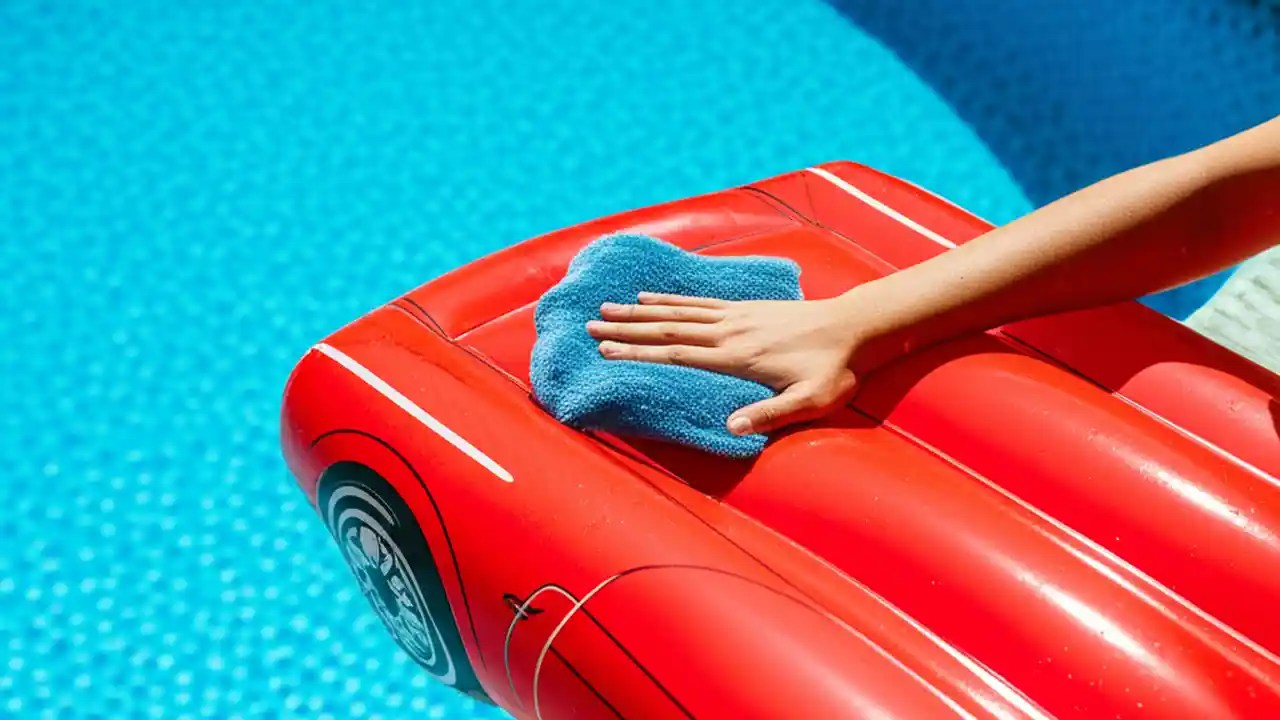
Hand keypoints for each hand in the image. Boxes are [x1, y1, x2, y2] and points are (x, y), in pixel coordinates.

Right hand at [585, 292, 864, 435]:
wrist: (856, 327)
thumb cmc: (834, 370)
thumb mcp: (809, 401)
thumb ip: (771, 414)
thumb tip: (731, 428)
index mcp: (738, 358)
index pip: (678, 354)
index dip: (640, 352)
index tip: (607, 350)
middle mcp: (730, 332)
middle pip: (668, 328)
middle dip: (628, 328)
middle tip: (591, 326)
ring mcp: (736, 316)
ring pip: (678, 311)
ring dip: (641, 311)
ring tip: (608, 308)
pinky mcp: (745, 307)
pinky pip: (699, 301)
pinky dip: (672, 298)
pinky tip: (652, 296)